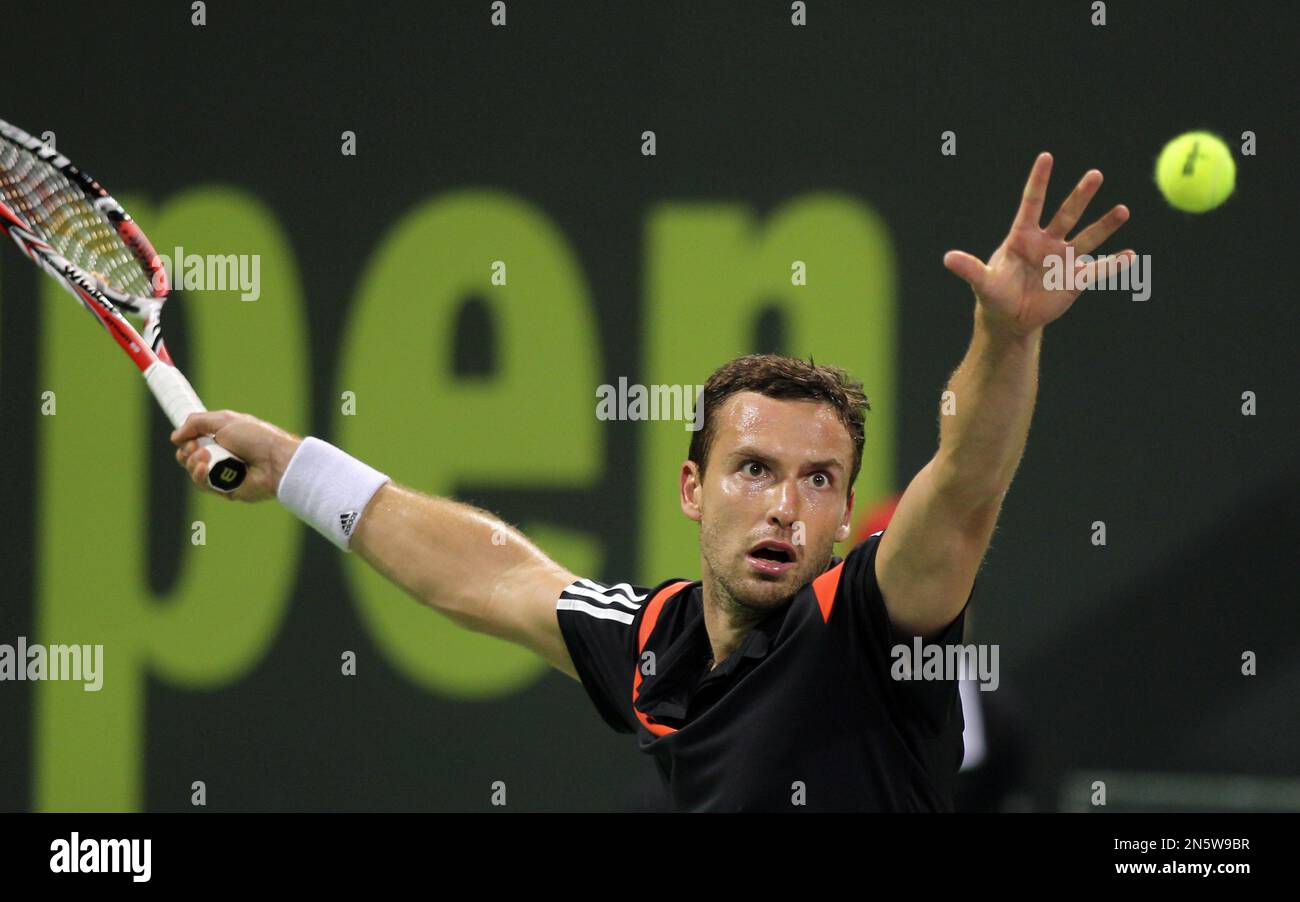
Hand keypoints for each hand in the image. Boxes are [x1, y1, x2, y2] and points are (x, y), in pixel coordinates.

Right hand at [171, 410, 301, 501]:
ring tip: (205, 456)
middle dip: (187, 451)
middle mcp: (222, 455)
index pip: (194, 440)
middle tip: (197, 446)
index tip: (184, 437)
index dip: (186, 439)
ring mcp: (223, 473)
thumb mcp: (224, 420)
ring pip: (193, 471)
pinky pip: (203, 484)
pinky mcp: (225, 489)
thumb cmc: (256, 437)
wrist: (275, 460)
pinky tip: (204, 468)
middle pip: (189, 456)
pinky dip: (199, 475)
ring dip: (192, 462)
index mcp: (223, 438)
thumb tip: (175, 436)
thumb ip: (197, 423)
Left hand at [943, 152, 1135, 335]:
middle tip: (1095, 175)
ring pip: (1087, 237)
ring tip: (1123, 210)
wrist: (1011, 318)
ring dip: (1105, 225)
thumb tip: (947, 258)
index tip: (1046, 156)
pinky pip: (1097, 270)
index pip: (1032, 202)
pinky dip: (1114, 264)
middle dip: (1081, 195)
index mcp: (1022, 236)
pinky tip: (1131, 255)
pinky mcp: (1075, 279)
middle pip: (1066, 214)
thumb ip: (970, 269)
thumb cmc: (996, 295)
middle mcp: (1046, 241)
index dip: (1039, 181)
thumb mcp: (983, 283)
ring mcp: (1063, 258)